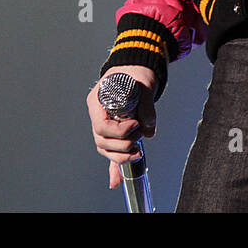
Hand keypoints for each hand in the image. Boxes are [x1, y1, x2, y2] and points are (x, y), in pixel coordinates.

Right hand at [87, 65, 157, 188]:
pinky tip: (116, 181)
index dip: (117, 130)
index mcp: (98, 101)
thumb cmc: (136, 72)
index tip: (135, 126)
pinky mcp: (115, 131)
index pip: (100, 124)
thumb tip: (149, 129)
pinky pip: (112, 151)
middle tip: (138, 138)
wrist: (137, 67)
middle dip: (121, 145)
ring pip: (106, 148)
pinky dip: (115, 165)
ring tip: (138, 152)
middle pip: (101, 140)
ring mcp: (105, 123)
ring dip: (121, 155)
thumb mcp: (143, 84)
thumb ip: (146, 107)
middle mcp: (98, 114)